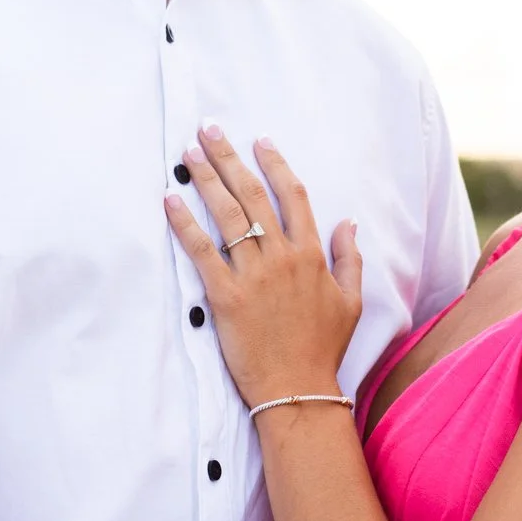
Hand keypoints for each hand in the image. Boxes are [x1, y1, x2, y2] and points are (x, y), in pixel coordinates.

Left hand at [164, 126, 362, 407]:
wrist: (298, 391)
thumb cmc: (323, 349)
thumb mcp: (351, 301)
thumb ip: (350, 258)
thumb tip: (349, 221)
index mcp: (311, 255)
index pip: (292, 196)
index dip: (275, 164)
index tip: (260, 140)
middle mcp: (282, 257)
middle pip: (252, 195)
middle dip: (229, 157)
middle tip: (209, 130)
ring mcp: (253, 275)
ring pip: (227, 214)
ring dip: (205, 179)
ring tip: (188, 153)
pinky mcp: (225, 296)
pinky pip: (201, 251)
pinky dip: (185, 223)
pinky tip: (170, 200)